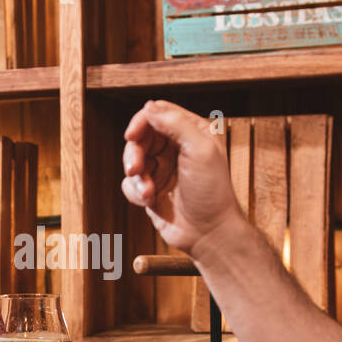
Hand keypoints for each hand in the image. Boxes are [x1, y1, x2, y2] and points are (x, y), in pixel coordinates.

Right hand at [120, 99, 247, 256]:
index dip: (142, 121)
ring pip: (132, 159)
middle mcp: (176, 148)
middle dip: (134, 153)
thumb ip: (176, 123)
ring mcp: (163, 169)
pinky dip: (135, 192)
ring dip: (135, 177)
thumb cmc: (212, 193)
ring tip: (148, 193)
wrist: (208, 234)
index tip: (131, 136)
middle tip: (135, 169)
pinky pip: (129, 183)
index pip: (158, 113)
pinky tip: (149, 201)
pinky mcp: (151, 188)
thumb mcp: (201, 150)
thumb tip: (149, 107)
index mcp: (192, 132)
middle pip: (141, 136)